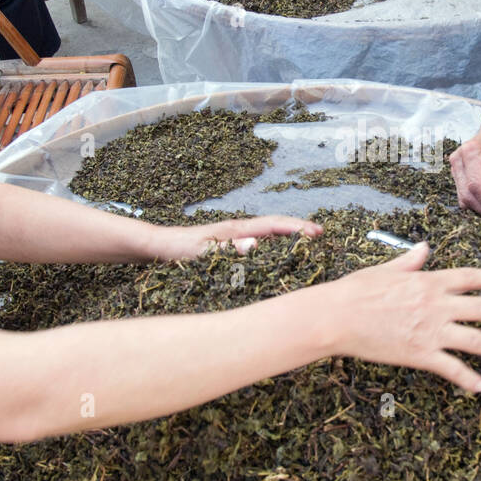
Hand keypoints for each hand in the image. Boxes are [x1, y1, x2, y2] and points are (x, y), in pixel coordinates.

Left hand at [152, 215, 322, 259]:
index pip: (274, 225)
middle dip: (299, 229)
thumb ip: (228, 248)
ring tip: (307, 245)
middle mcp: (239, 230)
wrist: (158, 247)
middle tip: (322, 238)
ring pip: (269, 233)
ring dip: (288, 237)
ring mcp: (234, 236)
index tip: (318, 233)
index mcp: (238, 229)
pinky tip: (278, 255)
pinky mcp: (229, 244)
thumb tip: (257, 244)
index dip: (297, 228)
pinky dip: (274, 244)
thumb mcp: (203, 252)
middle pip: (276, 226)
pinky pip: (259, 242)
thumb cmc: (178, 250)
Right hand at [326, 240, 480, 393]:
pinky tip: (480, 386)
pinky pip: (451, 368)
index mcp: (428, 281)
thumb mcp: (385, 269)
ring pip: (475, 339)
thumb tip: (424, 247)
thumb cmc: (355, 291)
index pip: (467, 278)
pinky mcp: (420, 353)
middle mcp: (436, 305)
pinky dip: (468, 378)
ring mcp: (431, 330)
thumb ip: (409, 261)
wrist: (337, 316)